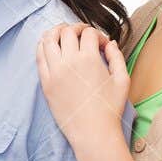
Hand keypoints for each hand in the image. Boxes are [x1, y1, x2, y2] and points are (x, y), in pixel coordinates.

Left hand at [35, 22, 128, 147]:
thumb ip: (117, 57)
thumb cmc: (109, 108)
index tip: (102, 44)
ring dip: (55, 32)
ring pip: (48, 40)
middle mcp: (69, 62)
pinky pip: (39, 57)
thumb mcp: (122, 80)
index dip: (97, 34)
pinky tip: (49, 45)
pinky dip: (43, 46)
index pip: (88, 33)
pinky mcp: (45, 83)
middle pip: (66, 32)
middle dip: (76, 28)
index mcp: (89, 59)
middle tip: (82, 34)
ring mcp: (54, 72)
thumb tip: (110, 42)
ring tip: (62, 32)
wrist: (93, 132)